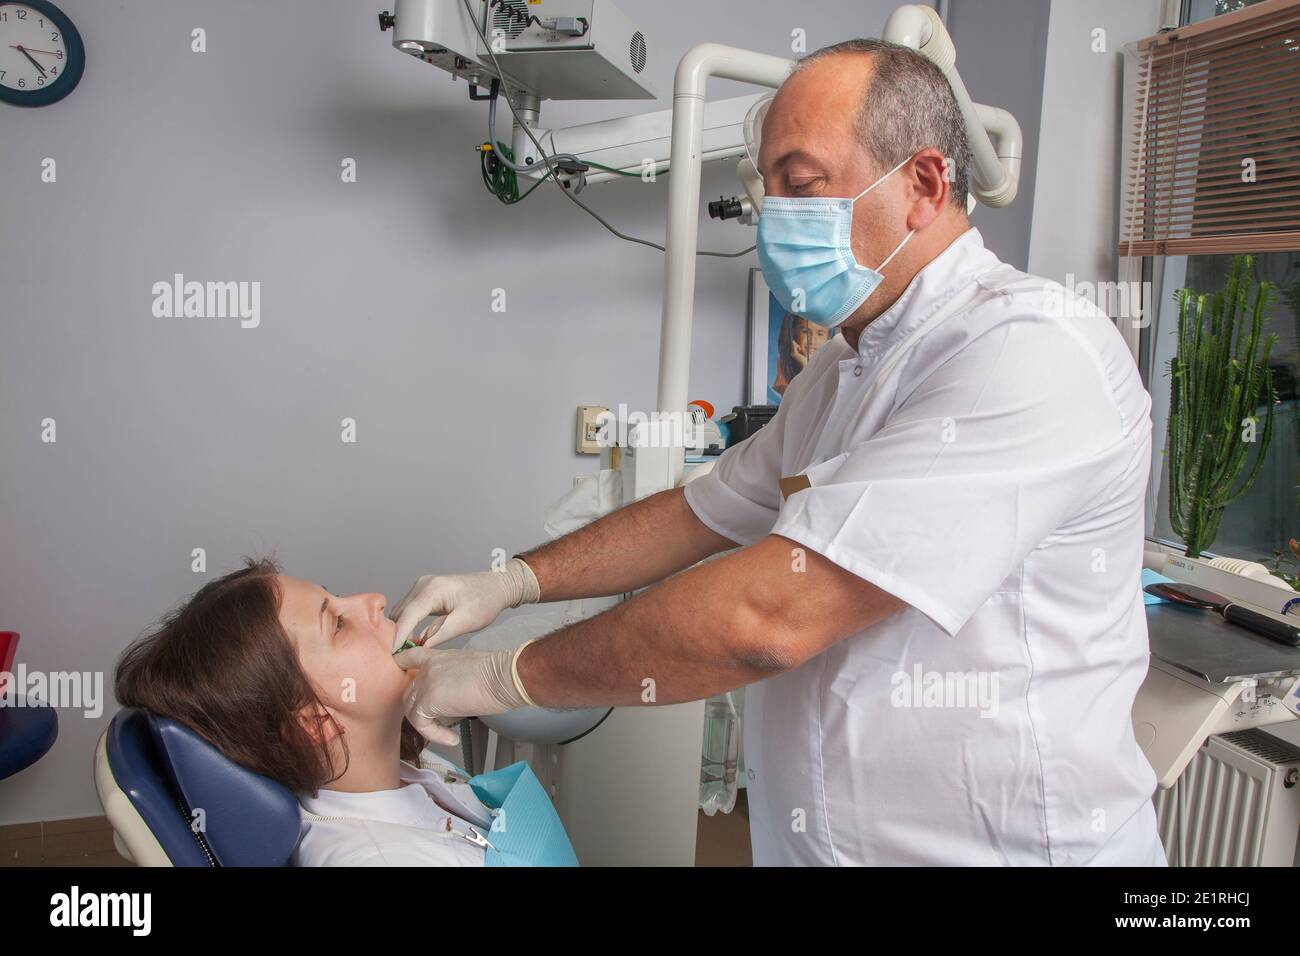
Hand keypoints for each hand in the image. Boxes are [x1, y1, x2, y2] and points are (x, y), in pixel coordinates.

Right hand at [390, 557, 539, 651]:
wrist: (496, 586)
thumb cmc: (485, 601)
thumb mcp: (466, 621)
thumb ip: (441, 633)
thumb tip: (421, 647)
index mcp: (433, 589)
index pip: (407, 615)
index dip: (397, 636)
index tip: (390, 655)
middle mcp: (423, 584)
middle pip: (400, 613)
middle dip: (395, 634)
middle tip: (396, 658)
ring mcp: (422, 586)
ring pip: (402, 611)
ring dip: (400, 629)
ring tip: (403, 651)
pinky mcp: (425, 591)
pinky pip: (409, 609)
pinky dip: (407, 623)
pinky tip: (412, 639)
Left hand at [394, 643, 535, 744]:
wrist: (504, 677)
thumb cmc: (499, 674)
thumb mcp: (469, 669)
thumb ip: (452, 677)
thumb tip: (452, 695)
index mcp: (438, 656)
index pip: (409, 658)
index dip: (403, 670)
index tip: (405, 683)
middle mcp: (428, 667)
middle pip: (409, 691)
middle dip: (418, 709)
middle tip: (434, 723)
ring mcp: (426, 682)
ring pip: (412, 709)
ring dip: (427, 725)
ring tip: (446, 734)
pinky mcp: (428, 700)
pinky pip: (421, 723)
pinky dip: (434, 734)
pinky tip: (452, 738)